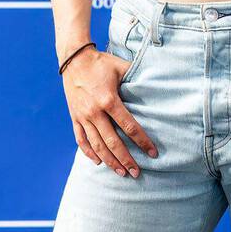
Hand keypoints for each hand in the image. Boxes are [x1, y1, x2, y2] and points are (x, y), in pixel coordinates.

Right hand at [60, 45, 156, 177]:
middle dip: (126, 159)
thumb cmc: (101, 62)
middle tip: (136, 173)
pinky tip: (98, 162)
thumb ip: (137, 78)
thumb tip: (157, 84)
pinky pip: (81, 139)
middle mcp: (95, 112)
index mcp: (109, 100)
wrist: (74, 58)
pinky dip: (89, 153)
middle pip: (113, 142)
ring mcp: (83, 116)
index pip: (129, 127)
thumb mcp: (121, 67)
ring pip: (97, 145)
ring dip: (109, 161)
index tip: (153, 153)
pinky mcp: (74, 117)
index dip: (142, 141)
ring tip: (121, 172)